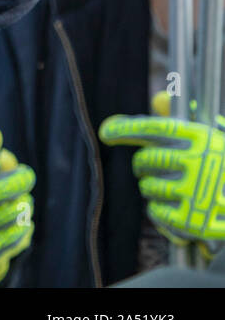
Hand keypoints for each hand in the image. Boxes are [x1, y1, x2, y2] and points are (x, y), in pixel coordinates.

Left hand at [100, 92, 224, 258]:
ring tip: (171, 188)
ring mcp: (196, 192)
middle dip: (143, 164)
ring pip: (148, 186)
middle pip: (146, 158)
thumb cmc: (223, 168)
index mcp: (204, 138)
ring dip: (152, 187)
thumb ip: (183, 121)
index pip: (156, 129)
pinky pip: (155, 211)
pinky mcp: (192, 221)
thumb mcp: (211, 141)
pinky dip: (159, 210)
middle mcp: (199, 162)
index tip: (106, 131)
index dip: (127, 128)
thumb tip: (159, 99)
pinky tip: (175, 207)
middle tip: (150, 168)